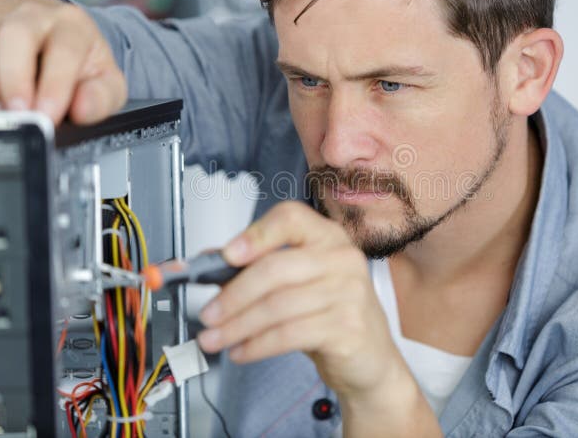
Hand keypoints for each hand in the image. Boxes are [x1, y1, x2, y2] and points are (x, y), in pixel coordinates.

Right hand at [0, 0, 125, 123]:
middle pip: (16, 35)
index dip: (55, 84)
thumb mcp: (104, 84)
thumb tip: (83, 108)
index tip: (48, 114)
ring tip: (2, 112)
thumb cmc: (77, 68)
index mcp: (72, 26)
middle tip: (20, 113)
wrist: (41, 46)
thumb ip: (101, 98)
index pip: (64, 48)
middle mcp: (32, 17)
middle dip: (15, 80)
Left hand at [197, 200, 402, 398]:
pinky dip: (257, 345)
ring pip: (277, 306)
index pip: (290, 218)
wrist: (370, 358)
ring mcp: (349, 292)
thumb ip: (257, 269)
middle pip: (275, 268)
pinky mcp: (347, 327)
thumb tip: (208, 262)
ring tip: (215, 338)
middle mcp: (342, 258)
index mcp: (327, 236)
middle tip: (208, 314)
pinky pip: (289, 334)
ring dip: (237, 326)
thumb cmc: (331, 315)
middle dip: (233, 295)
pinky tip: (242, 351)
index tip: (226, 255)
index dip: (256, 234)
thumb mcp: (297, 285)